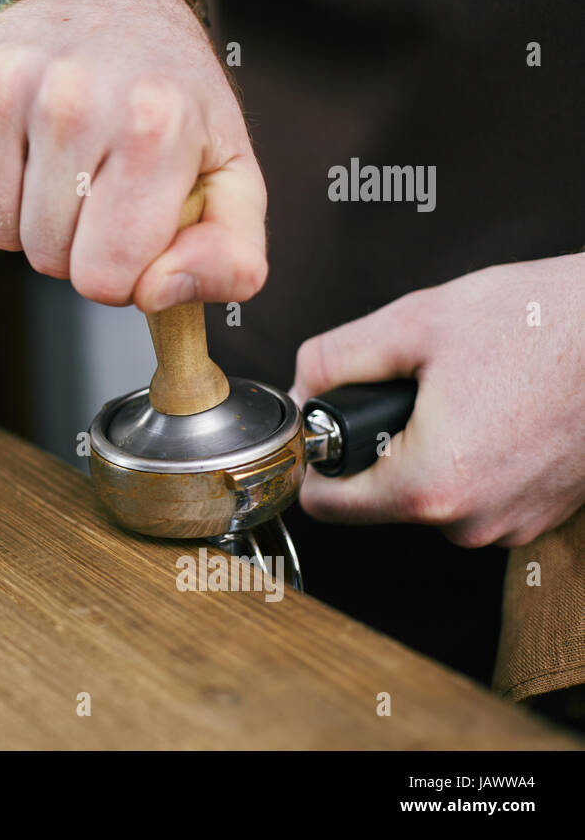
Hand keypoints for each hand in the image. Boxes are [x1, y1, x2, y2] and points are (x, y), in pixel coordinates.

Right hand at [0, 0, 267, 310]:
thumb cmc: (171, 97)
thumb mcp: (232, 172)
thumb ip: (230, 257)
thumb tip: (157, 295)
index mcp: (153, 125)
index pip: (105, 278)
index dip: (122, 270)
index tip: (135, 224)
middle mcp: (73, 98)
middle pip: (47, 259)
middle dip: (75, 243)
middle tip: (99, 184)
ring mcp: (4, 85)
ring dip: (29, 220)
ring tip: (62, 163)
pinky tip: (18, 147)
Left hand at [290, 254, 584, 547]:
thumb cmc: (545, 322)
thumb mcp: (415, 322)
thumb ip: (334, 360)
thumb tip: (301, 391)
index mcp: (430, 486)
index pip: (325, 505)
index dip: (312, 460)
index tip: (322, 424)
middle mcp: (471, 522)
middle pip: (377, 498)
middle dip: (378, 444)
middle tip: (414, 387)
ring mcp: (513, 525)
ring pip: (429, 494)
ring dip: (429, 448)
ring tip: (464, 392)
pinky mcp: (542, 515)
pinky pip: (476, 493)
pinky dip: (472, 457)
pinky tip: (497, 410)